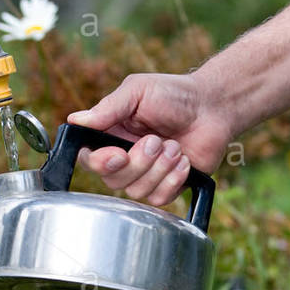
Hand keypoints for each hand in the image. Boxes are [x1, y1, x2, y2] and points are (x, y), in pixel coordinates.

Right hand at [67, 73, 232, 205]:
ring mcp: (146, 174)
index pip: (89, 159)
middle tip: (157, 140)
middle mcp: (125, 157)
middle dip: (138, 163)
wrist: (213, 107)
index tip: (119, 154)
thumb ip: (108, 108)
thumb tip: (75, 121)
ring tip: (175, 146)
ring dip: (159, 169)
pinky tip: (184, 161)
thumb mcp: (138, 91)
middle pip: (112, 180)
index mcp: (111, 134)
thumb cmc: (174, 94)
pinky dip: (173, 180)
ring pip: (136, 191)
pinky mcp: (167, 186)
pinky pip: (159, 199)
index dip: (100, 163)